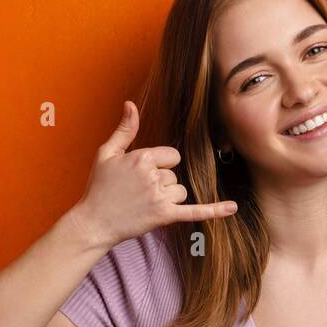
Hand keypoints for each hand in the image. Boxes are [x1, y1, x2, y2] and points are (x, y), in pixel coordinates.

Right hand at [71, 100, 237, 248]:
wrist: (93, 223)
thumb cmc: (99, 188)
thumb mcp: (107, 154)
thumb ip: (124, 130)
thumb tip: (131, 103)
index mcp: (143, 157)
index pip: (171, 156)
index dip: (159, 165)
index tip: (141, 176)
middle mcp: (153, 175)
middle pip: (175, 175)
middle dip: (161, 184)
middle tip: (137, 193)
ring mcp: (159, 197)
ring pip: (180, 192)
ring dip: (167, 198)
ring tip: (143, 205)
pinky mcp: (163, 217)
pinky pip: (194, 211)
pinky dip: (214, 211)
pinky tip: (233, 208)